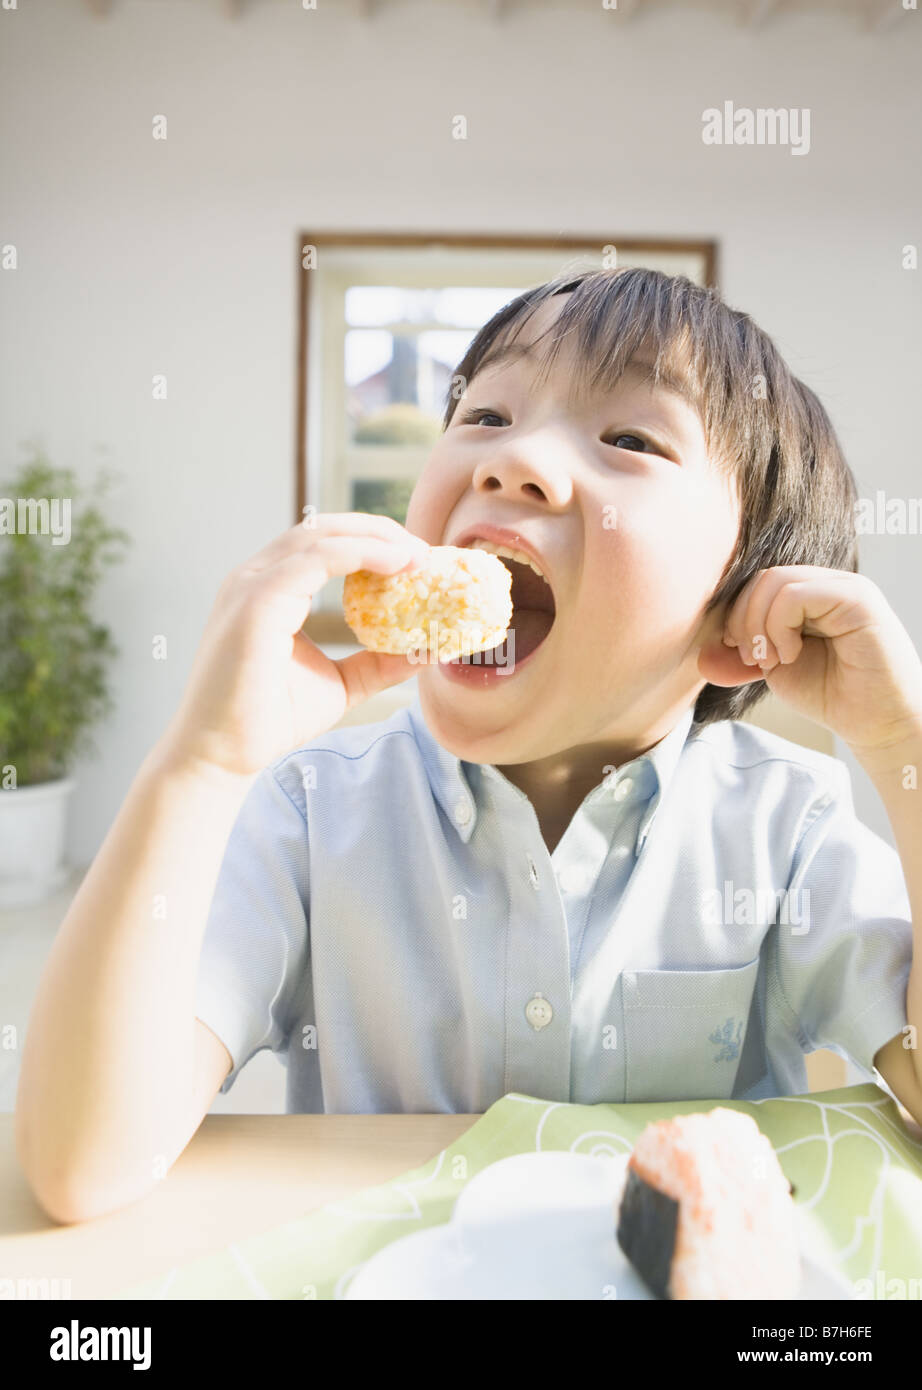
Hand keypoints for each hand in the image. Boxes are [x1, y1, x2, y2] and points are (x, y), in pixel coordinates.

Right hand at [158, 512, 430, 776]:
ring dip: (376, 538)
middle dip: (380, 531)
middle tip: (425, 552)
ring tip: (418, 556)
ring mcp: (252, 585)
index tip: (418, 560)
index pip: (324, 543)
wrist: (223, 755)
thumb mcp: (340, 684)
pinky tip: (396, 566)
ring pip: (321, 535)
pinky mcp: (256, 601)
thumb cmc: (269, 720)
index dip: (373, 542)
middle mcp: (256, 577)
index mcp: (270, 589)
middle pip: (324, 528)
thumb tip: (425, 651)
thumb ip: (377, 663)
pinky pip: (316, 558)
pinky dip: (361, 554)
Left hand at [696, 565, 921, 757]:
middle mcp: (828, 582)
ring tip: (773, 660)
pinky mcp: (858, 598)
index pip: (758, 584)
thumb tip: (700, 656)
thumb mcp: (776, 671)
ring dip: (759, 626)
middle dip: (744, 620)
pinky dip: (779, 627)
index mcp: (810, 594)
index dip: (737, 615)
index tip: (739, 653)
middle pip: (762, 578)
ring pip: (775, 582)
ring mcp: (844, 586)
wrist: (877, 724)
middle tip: (754, 660)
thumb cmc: (834, 695)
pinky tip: (791, 655)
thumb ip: (741, 656)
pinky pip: (796, 595)